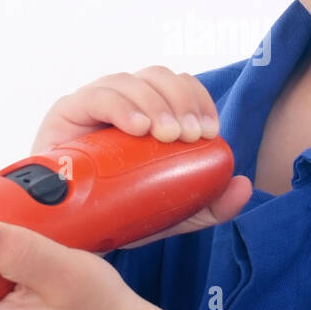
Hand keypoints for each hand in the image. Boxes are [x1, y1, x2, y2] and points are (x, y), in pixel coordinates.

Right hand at [32, 66, 252, 247]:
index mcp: (150, 112)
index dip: (199, 100)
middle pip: (159, 77)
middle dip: (181, 101)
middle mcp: (124, 100)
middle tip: (191, 135)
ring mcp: (95, 103)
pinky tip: (137, 128)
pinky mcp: (67, 112)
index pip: (181, 86)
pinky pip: (97, 95)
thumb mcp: (171, 212)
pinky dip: (121, 107)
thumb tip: (244, 185)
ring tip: (165, 134)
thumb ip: (208, 203)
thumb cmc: (116, 212)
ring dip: (155, 103)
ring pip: (132, 80)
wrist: (66, 233)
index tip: (210, 132)